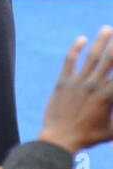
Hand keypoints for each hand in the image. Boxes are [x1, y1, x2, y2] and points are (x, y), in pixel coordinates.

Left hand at [38, 26, 112, 152]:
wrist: (60, 139)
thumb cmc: (88, 137)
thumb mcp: (112, 131)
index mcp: (109, 96)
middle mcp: (95, 85)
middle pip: (110, 59)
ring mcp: (78, 82)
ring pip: (92, 56)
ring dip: (101, 40)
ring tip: (107, 29)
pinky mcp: (63, 81)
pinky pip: (70, 60)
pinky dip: (76, 48)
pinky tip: (81, 39)